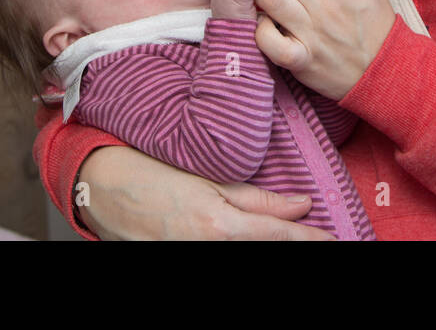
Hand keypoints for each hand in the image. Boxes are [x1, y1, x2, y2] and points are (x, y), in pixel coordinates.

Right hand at [77, 146, 334, 239]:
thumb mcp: (205, 178)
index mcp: (219, 226)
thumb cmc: (149, 174)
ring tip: (285, 232)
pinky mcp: (178, 260)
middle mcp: (209, 249)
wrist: (101, 189)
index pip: (279, 236)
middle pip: (265, 251)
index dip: (311, 238)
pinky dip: (240, 246)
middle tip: (317, 235)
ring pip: (245, 254)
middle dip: (291, 242)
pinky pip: (220, 256)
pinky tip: (251, 238)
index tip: (334, 239)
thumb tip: (300, 204)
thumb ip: (255, 197)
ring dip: (266, 244)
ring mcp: (191, 258)